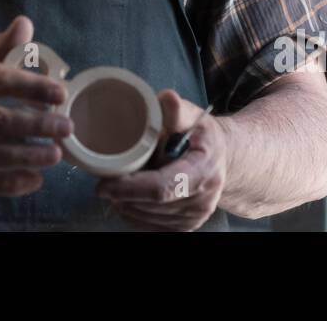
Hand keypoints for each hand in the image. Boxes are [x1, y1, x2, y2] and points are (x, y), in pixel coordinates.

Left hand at [96, 90, 225, 229]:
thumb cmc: (202, 136)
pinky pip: (148, 225)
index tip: (104, 184)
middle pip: (150, 205)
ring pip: (145, 217)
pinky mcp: (185, 228)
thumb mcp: (193, 116)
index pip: (161, 188)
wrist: (222, 159)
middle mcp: (202, 201)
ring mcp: (194, 219)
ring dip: (126, 201)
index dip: (130, 188)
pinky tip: (130, 194)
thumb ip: (177, 111)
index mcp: (204, 172)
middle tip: (107, 175)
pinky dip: (132, 210)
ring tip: (123, 179)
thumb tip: (167, 98)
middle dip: (122, 193)